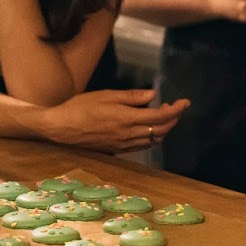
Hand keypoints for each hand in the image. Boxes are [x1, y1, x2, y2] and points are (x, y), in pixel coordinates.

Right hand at [36, 90, 188, 152]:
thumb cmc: (80, 107)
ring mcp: (123, 144)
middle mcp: (128, 134)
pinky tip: (148, 129)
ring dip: (163, 129)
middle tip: (175, 108)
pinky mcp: (116, 150)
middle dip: (173, 119)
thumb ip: (131, 97)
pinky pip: (141, 146)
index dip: (176, 109)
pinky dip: (151, 137)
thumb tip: (153, 95)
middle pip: (160, 130)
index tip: (184, 102)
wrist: (61, 128)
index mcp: (127, 118)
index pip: (160, 116)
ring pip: (152, 140)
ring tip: (164, 116)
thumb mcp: (106, 96)